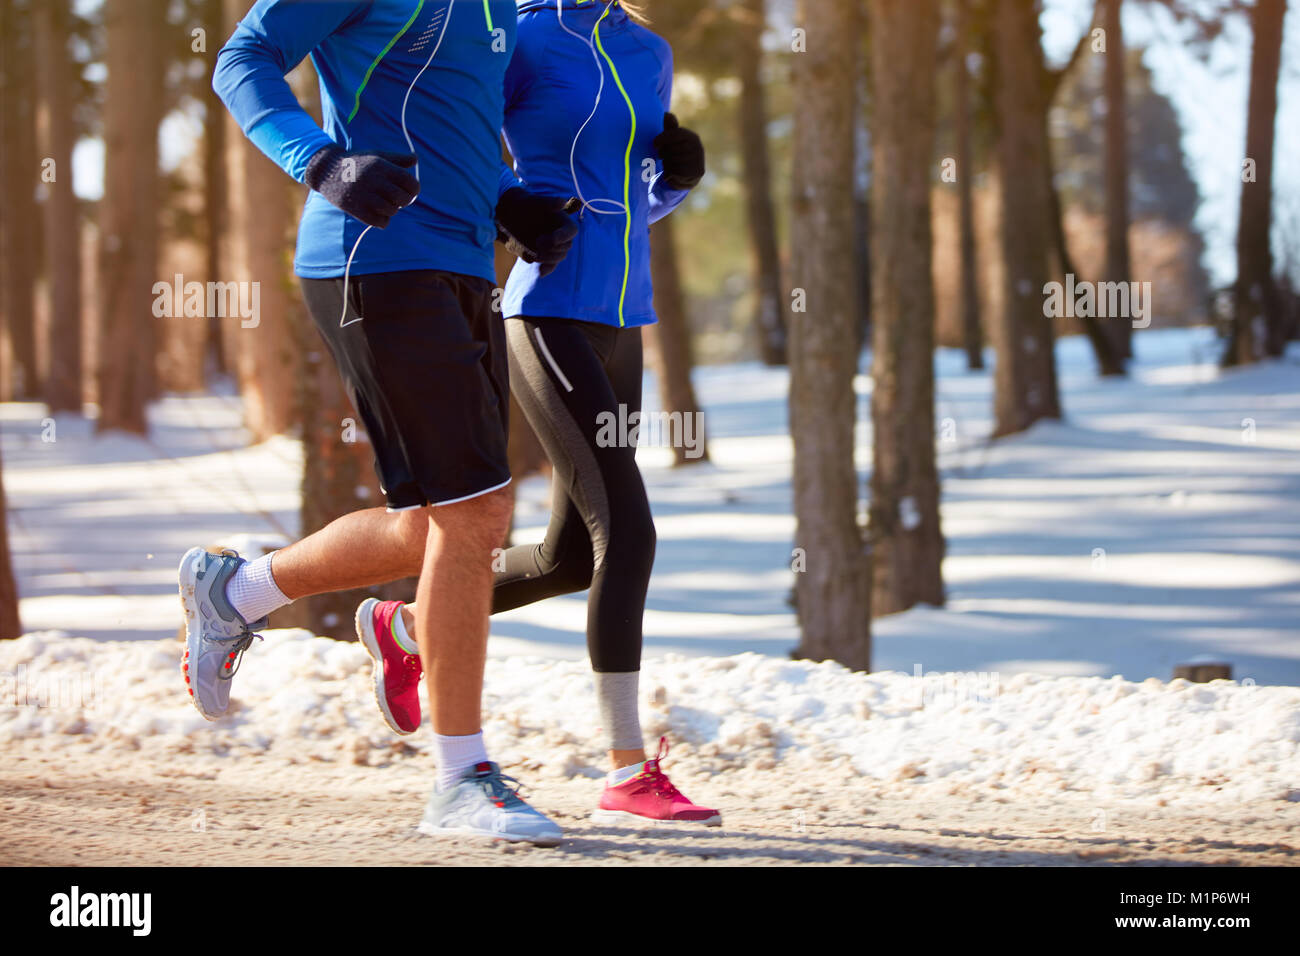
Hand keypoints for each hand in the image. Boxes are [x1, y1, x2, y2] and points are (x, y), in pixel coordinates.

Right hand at [303, 146, 419, 228]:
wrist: (326, 170)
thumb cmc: (356, 163)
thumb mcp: (376, 156)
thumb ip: (397, 159)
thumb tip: (415, 158)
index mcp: (381, 166)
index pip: (410, 183)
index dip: (413, 189)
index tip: (408, 191)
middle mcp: (374, 180)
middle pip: (403, 199)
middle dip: (404, 200)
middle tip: (396, 199)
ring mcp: (364, 195)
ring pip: (392, 211)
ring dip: (391, 210)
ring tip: (383, 204)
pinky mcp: (356, 209)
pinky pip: (380, 222)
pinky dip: (382, 220)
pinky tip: (376, 212)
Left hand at [495, 188, 579, 276]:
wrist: (510, 216)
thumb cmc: (524, 205)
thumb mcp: (535, 202)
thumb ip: (548, 203)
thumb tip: (561, 202)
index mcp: (562, 222)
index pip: (571, 231)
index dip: (564, 236)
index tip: (553, 238)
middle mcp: (560, 236)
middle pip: (566, 247)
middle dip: (553, 248)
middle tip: (538, 243)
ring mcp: (553, 247)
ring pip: (558, 257)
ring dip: (548, 258)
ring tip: (535, 254)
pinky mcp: (544, 256)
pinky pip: (549, 266)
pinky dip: (546, 269)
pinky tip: (540, 272)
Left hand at [653, 112, 704, 190]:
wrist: (689, 173)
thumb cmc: (677, 152)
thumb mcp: (673, 139)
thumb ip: (669, 127)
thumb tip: (666, 114)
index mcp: (692, 137)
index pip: (675, 134)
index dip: (662, 138)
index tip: (655, 144)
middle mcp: (698, 148)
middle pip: (672, 150)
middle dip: (663, 154)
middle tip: (662, 156)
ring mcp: (698, 161)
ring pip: (673, 162)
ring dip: (666, 164)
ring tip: (669, 164)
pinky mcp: (697, 173)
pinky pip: (676, 173)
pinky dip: (671, 174)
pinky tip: (673, 173)